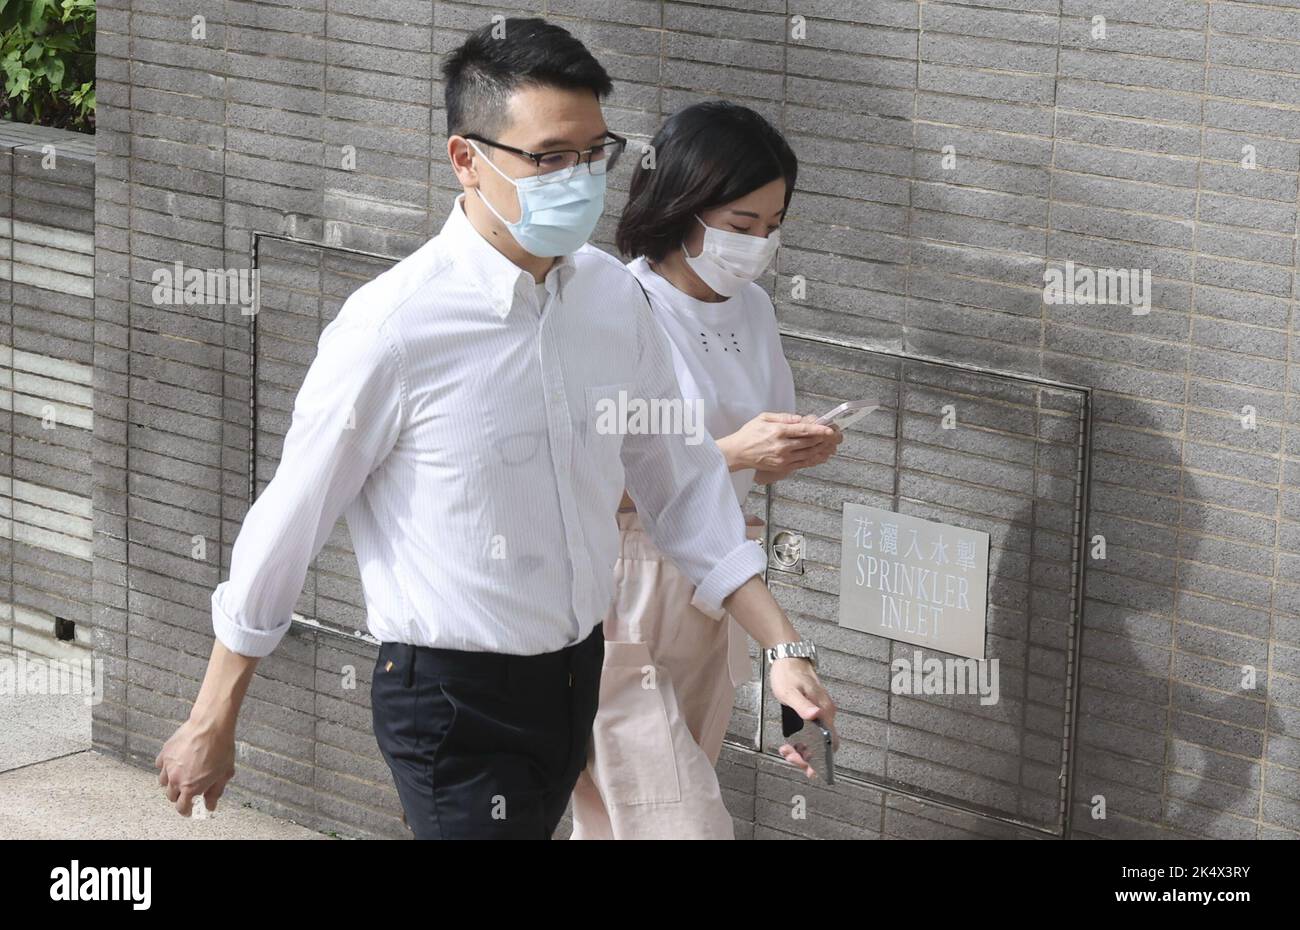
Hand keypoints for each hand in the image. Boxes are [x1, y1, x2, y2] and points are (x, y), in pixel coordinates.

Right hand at [155, 711, 236, 816]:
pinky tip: (175, 763)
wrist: (211, 726)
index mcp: (191, 787)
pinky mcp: (165, 753)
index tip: (188, 810)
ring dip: (171, 782)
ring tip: (181, 776)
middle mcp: (176, 779)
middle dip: (179, 796)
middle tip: (187, 791)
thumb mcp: (224, 774)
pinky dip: (165, 767)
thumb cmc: (220, 748)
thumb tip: (210, 805)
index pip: (181, 807)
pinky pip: (160, 765)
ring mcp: (168, 766)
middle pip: (171, 796)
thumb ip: (215, 792)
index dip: (185, 811)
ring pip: (163, 782)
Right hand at [727, 412, 836, 473]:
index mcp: (778, 431)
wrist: (738, 452)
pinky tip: (822, 456)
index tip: (829, 429)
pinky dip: (814, 460)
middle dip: (824, 439)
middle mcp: (782, 446)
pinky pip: (802, 464)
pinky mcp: (782, 467)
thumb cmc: (749, 434)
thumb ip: (783, 417)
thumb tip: (799, 419)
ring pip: (808, 454)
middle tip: (836, 436)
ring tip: (832, 445)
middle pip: (809, 442)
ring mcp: (783, 458)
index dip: (819, 429)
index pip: (803, 430)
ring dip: (822, 449)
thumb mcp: (763, 418)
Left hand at [768, 656, 837, 777]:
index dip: (823, 759)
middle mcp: (826, 714)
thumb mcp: (790, 691)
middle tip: (790, 758)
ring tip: (786, 751)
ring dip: (803, 750)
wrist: (789, 658)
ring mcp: (820, 713)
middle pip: (823, 745)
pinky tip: (789, 744)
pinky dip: (801, 742)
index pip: (830, 742)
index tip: (812, 770)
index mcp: (824, 711)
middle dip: (807, 756)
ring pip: (816, 741)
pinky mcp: (813, 712)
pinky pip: (811, 734)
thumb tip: (815, 715)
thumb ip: (802, 705)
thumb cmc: (789, 674)